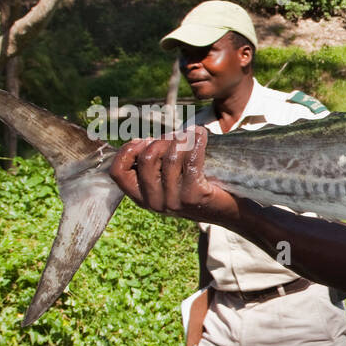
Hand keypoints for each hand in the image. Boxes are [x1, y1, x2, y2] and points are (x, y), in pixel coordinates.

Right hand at [109, 127, 237, 222]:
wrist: (228, 211)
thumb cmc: (196, 188)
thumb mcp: (167, 181)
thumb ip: (152, 165)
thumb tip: (142, 139)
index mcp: (142, 198)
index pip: (117, 172)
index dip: (127, 150)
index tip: (144, 140)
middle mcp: (155, 203)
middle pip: (146, 158)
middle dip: (160, 140)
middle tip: (175, 136)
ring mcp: (174, 201)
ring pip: (169, 157)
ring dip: (180, 138)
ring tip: (190, 134)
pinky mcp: (194, 196)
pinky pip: (190, 160)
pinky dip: (196, 141)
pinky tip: (200, 134)